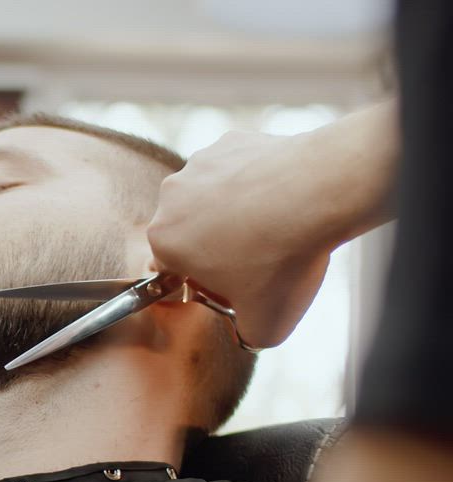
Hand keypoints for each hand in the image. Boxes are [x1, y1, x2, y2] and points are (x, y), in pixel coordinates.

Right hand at [148, 102, 395, 348]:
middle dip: (215, 245)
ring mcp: (200, 165)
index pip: (171, 269)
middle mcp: (170, 199)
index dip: (203, 281)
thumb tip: (249, 331)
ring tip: (274, 226)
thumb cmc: (284, 259)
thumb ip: (245, 335)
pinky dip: (253, 181)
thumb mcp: (265, 326)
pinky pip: (236, 168)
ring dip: (232, 211)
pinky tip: (282, 197)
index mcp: (164, 242)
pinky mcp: (231, 142)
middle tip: (257, 259)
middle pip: (188, 230)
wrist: (321, 193)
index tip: (232, 284)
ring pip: (210, 197)